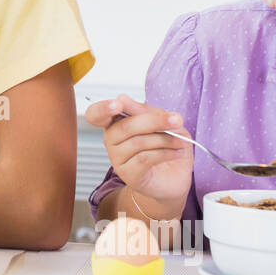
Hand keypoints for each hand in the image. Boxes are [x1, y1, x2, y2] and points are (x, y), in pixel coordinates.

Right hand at [85, 93, 192, 211]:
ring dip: (165, 139)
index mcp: (116, 123)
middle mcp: (111, 140)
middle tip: (176, 120)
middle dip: (154, 121)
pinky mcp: (129, 175)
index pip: (95, 114)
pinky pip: (145, 158)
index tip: (118, 104)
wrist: (176, 176)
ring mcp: (117, 159)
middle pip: (125, 126)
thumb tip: (122, 98)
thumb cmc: (167, 146)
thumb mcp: (161, 122)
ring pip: (138, 142)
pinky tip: (175, 152)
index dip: (103, 108)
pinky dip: (165, 153)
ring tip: (180, 141)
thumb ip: (144, 111)